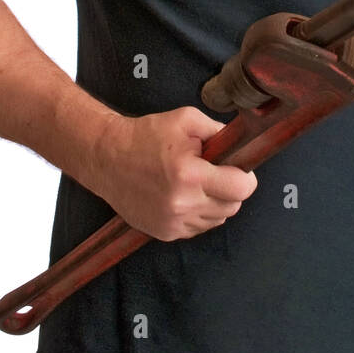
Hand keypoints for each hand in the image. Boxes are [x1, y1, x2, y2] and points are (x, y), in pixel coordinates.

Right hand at [92, 106, 257, 240]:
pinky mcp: (164, 233)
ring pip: (217, 219)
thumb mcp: (186, 120)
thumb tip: (240, 143)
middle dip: (231, 189)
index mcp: (190, 174)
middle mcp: (182, 204)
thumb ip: (218, 131)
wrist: (107, 158)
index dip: (246, 177)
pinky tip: (186, 196)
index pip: (241, 189)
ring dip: (216, 203)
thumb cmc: (145, 136)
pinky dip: (199, 214)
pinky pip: (198, 228)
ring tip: (198, 184)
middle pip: (232, 206)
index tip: (240, 168)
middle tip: (217, 173)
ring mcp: (172, 222)